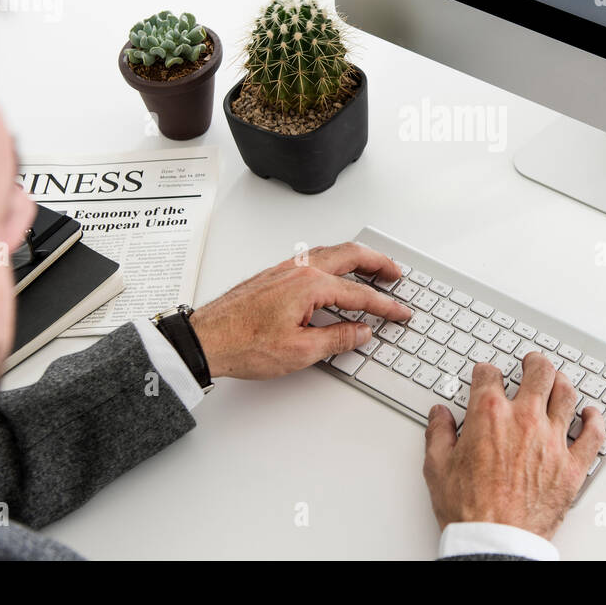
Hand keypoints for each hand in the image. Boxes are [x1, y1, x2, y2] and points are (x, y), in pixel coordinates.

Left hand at [190, 242, 411, 379]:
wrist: (205, 339)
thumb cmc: (242, 343)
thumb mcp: (300, 351)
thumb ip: (337, 339)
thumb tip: (360, 332)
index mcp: (310, 285)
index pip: (360, 294)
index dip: (385, 305)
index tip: (400, 312)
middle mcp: (299, 269)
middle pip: (350, 256)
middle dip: (378, 263)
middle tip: (396, 274)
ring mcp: (285, 268)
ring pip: (331, 253)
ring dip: (357, 259)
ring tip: (373, 269)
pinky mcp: (274, 275)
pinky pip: (315, 258)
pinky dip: (336, 262)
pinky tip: (336, 273)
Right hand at [422, 352, 604, 539]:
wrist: (495, 541)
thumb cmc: (469, 510)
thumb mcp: (438, 468)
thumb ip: (439, 434)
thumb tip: (439, 415)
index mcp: (489, 416)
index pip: (489, 375)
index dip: (485, 372)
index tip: (485, 375)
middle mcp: (524, 421)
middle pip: (538, 373)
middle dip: (533, 362)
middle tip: (531, 362)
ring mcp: (552, 441)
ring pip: (567, 395)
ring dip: (562, 382)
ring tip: (558, 380)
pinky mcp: (572, 466)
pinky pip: (593, 435)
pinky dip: (594, 421)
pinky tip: (590, 415)